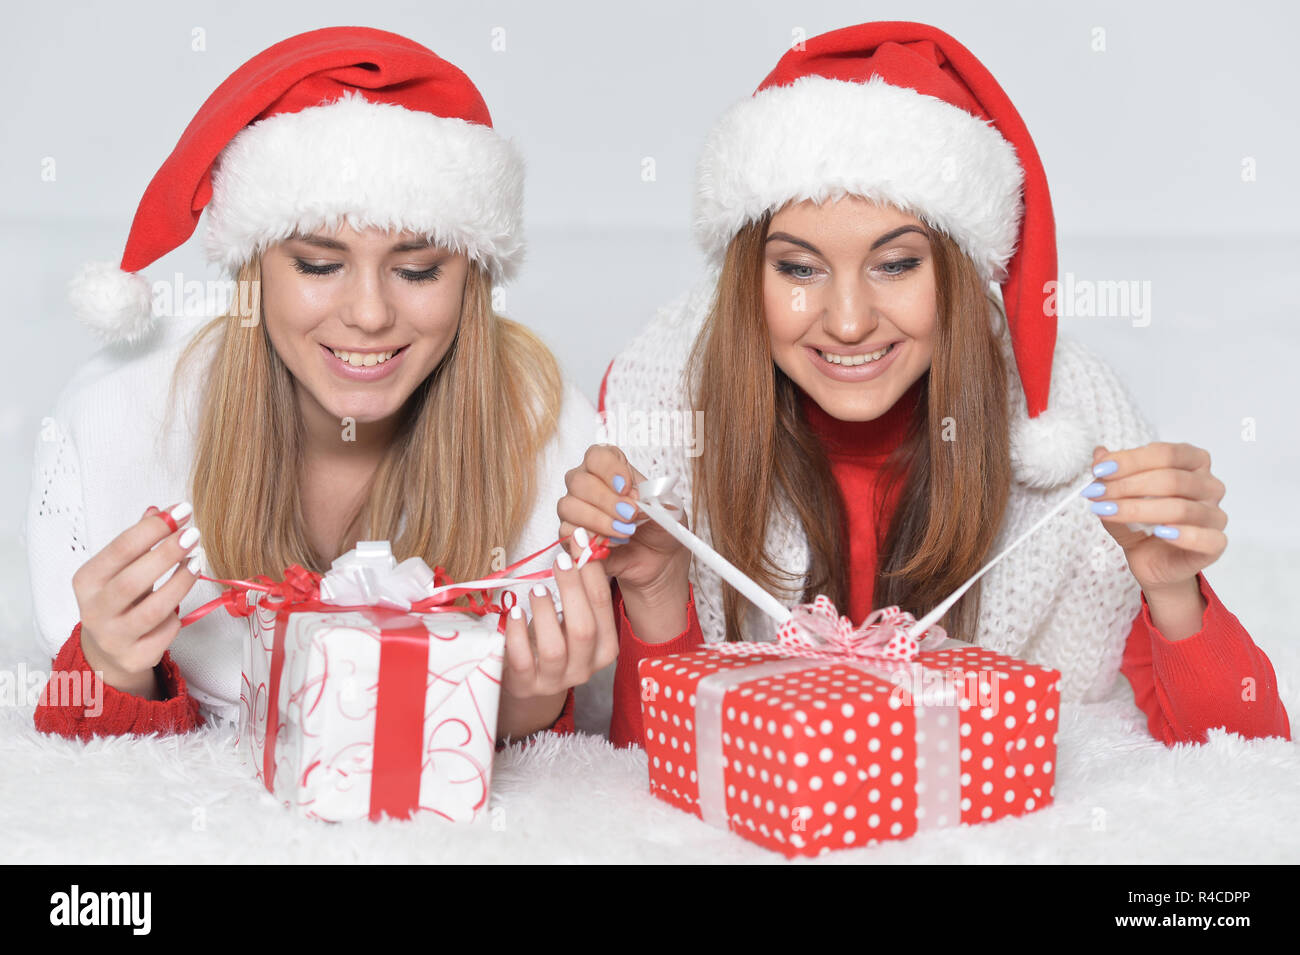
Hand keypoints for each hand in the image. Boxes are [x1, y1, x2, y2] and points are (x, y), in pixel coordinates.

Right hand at [72, 503, 202, 697]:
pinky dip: (177, 617)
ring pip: (154, 609)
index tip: (182, 511)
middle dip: (167, 554)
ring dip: (180, 583)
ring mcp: (114, 637)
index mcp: (87, 581)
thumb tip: (157, 510)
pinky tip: (180, 604)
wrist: (108, 650)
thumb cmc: (119, 600)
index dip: (154, 528)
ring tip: (197, 562)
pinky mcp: (135, 657)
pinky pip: (165, 633)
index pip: (120, 549)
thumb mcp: (121, 569)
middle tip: (193, 535)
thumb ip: (138, 542)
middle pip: (133, 580)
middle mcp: (95, 610)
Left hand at [497, 545, 617, 737]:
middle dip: (572, 590)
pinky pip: (522, 661)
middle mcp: (585, 667)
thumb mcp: (574, 618)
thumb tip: (580, 540)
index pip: (603, 606)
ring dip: (545, 613)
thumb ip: (580, 589)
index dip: (592, 571)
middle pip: (583, 629)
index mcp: (604, 648)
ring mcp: (555, 680)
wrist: (533, 680)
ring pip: (555, 648)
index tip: (580, 541)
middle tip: (559, 562)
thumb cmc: (556, 639)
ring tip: (536, 590)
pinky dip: (517, 634)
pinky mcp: (527, 685)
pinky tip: (514, 613)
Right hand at [557, 444, 690, 600]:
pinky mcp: (572, 536)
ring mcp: (576, 510)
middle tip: (630, 513)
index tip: (627, 486)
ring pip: (568, 506)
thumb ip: (650, 498)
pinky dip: (592, 538)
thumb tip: (630, 499)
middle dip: (606, 499)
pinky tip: (613, 543)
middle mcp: (587, 485)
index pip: (596, 456)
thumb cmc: (659, 525)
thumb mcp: (665, 507)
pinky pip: (568, 533)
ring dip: (598, 519)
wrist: (658, 557)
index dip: (609, 469)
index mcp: (609, 468)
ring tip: (625, 531)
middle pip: (578, 481)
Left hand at [1084, 443, 1226, 593]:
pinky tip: (1159, 532)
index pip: (1166, 453)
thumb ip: (1112, 475)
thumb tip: (1099, 453)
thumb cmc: (1141, 522)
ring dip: (1139, 509)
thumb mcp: (1119, 496)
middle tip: (1097, 493)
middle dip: (1128, 485)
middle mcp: (1209, 485)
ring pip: (1181, 508)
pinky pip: (1206, 538)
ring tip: (1108, 512)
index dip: (1131, 460)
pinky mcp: (1216, 544)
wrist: (1150, 561)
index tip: (1099, 470)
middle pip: (1172, 479)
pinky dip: (1182, 534)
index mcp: (1193, 462)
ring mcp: (1216, 515)